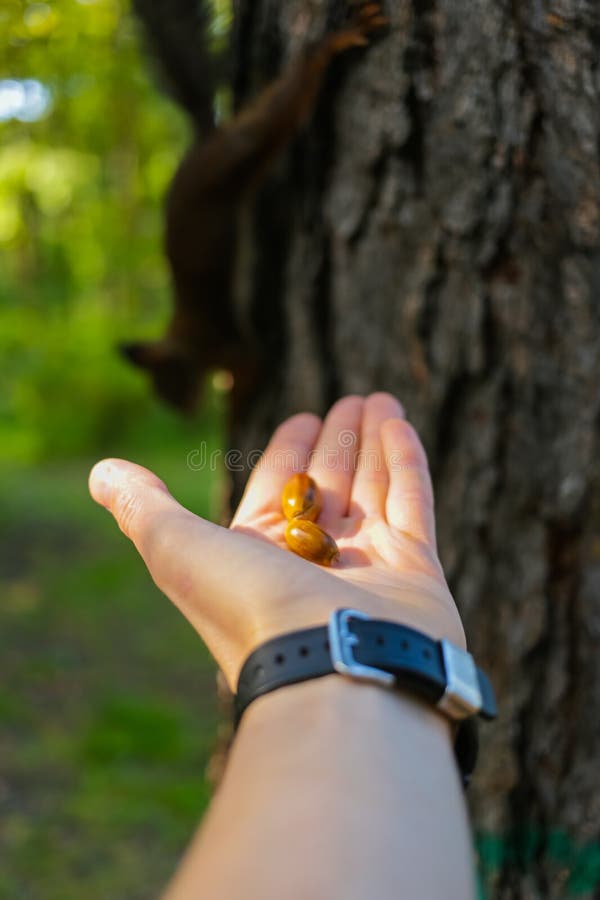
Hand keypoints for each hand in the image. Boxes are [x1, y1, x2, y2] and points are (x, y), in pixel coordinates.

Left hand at [89, 393, 463, 688]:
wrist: (330, 669)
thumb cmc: (248, 607)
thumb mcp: (177, 549)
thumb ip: (144, 508)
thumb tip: (101, 473)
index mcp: (262, 558)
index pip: (278, 490)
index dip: (289, 452)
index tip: (303, 418)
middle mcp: (315, 562)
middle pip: (328, 485)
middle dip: (338, 442)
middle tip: (352, 401)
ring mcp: (369, 568)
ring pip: (372, 489)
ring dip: (375, 442)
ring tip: (382, 400)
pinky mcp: (416, 573)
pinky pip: (411, 504)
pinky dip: (406, 463)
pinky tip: (400, 425)